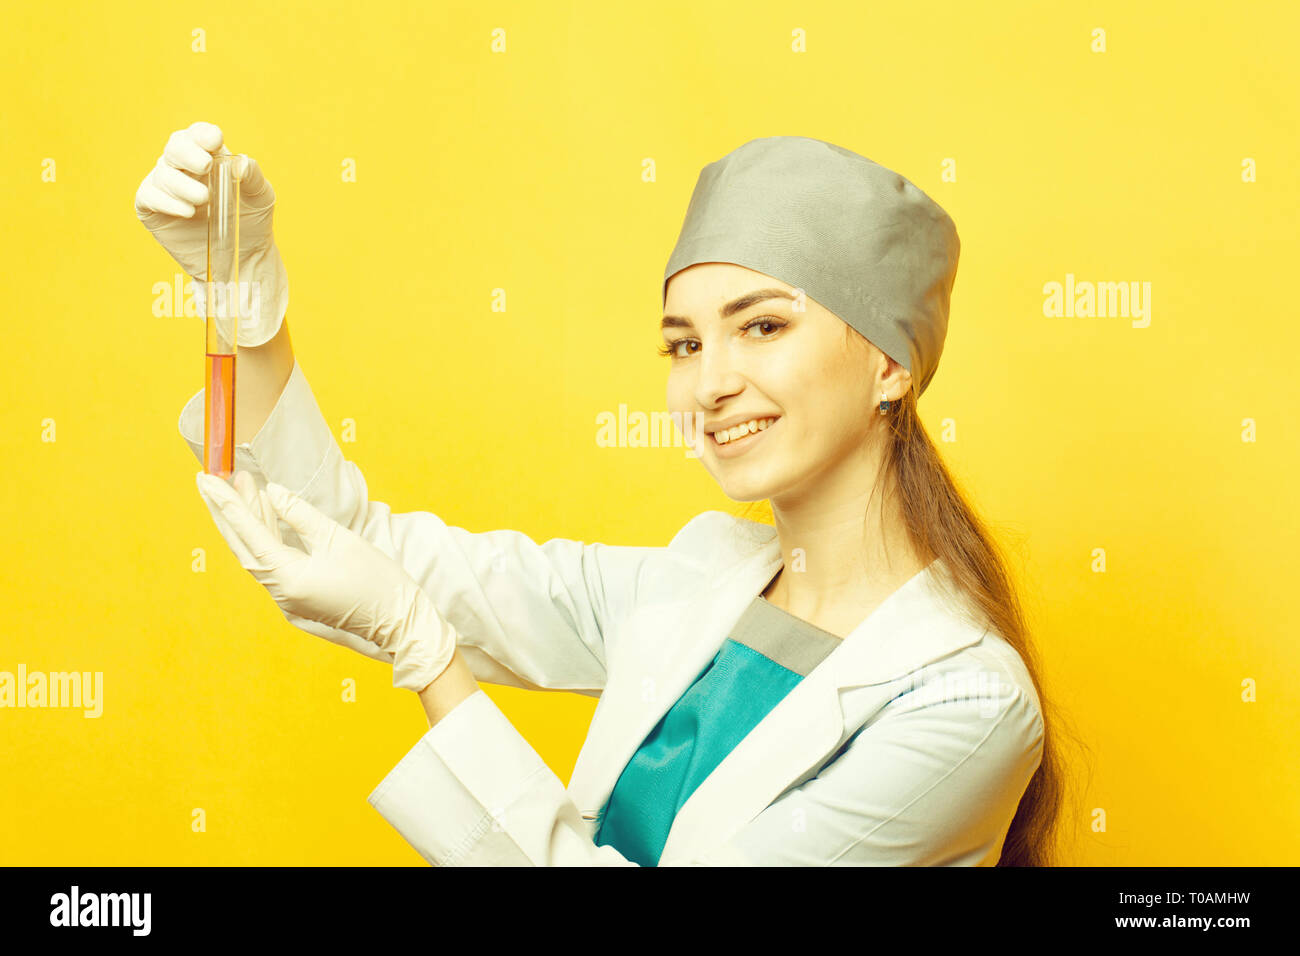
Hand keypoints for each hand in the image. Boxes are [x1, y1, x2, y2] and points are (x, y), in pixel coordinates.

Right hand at [135, 120, 288, 346]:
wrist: (243, 257)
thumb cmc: (251, 219)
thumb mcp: (260, 196)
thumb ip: (252, 176)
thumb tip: (241, 163)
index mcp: (208, 155)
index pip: (199, 135)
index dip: (203, 135)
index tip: (214, 140)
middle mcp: (183, 166)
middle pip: (176, 146)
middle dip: (188, 153)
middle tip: (205, 166)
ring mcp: (165, 185)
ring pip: (163, 173)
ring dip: (182, 184)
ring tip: (203, 200)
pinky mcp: (152, 208)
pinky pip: (149, 196)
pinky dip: (166, 201)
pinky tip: (187, 212)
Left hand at [194, 469, 457, 690]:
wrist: (400, 622)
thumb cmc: (376, 582)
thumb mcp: (339, 539)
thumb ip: (300, 515)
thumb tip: (272, 492)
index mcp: (288, 578)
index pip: (248, 534)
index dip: (226, 504)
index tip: (206, 480)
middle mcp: (280, 592)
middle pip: (243, 546)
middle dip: (227, 511)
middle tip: (212, 479)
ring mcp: (288, 598)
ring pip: (257, 553)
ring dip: (249, 520)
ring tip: (244, 485)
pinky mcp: (299, 597)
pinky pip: (273, 562)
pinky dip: (266, 537)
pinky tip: (266, 514)